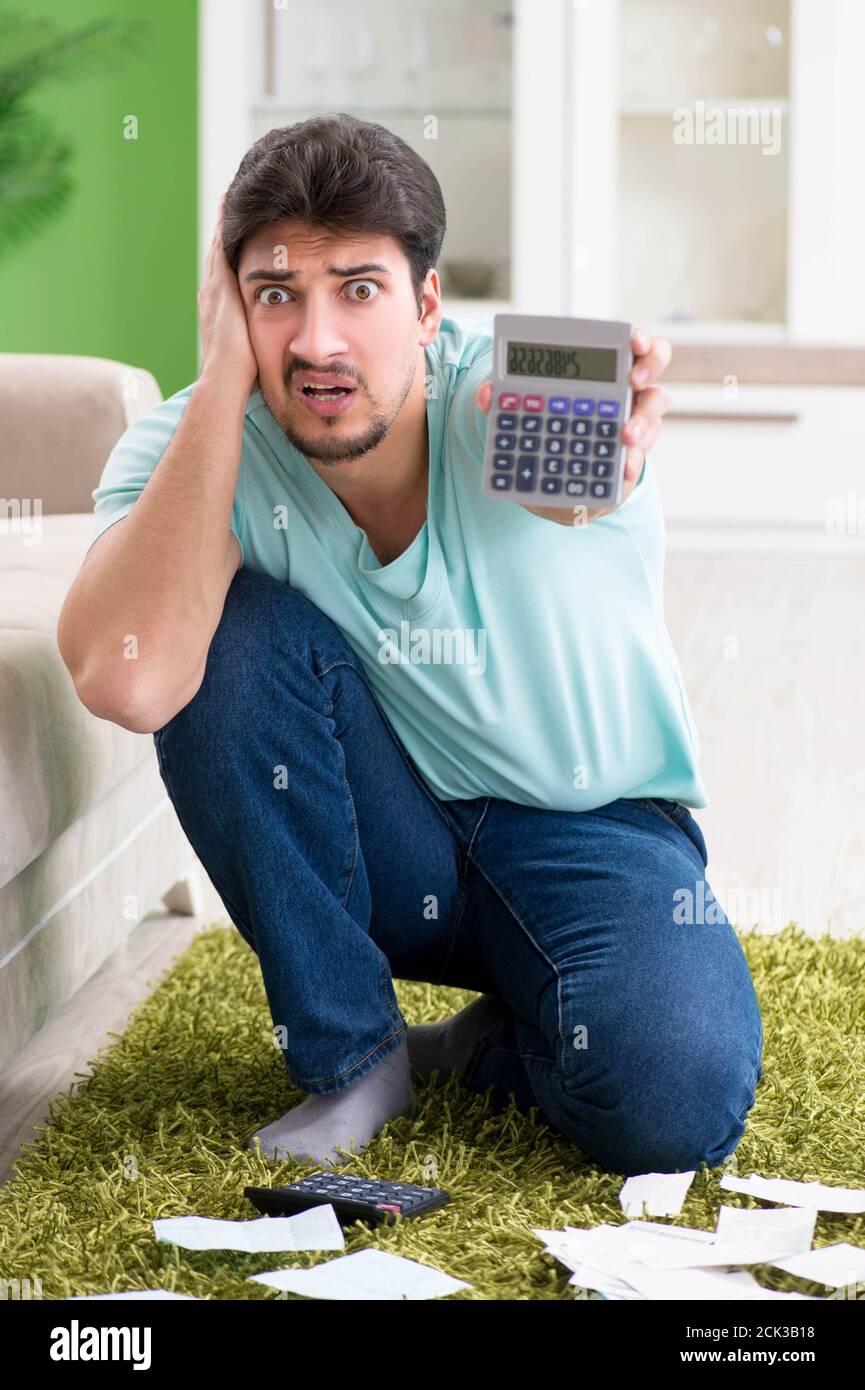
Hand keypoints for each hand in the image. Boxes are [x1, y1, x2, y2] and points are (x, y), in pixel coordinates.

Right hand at [197, 193, 258, 391]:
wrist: (226, 378)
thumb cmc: (243, 379)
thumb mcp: (256, 356)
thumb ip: (264, 348)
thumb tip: (287, 357)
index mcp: (220, 313)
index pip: (226, 279)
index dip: (230, 260)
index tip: (238, 242)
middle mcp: (212, 296)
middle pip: (218, 256)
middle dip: (225, 233)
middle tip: (229, 205)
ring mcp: (214, 288)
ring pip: (219, 245)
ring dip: (225, 222)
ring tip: (230, 196)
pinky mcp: (221, 283)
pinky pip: (222, 243)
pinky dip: (225, 223)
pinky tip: (231, 201)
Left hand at [474, 327, 672, 524]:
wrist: (553, 481)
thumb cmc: (544, 430)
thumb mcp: (521, 412)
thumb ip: (504, 400)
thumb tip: (486, 394)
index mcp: (601, 368)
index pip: (631, 343)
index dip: (639, 339)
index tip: (634, 343)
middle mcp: (626, 388)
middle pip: (655, 364)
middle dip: (649, 368)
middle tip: (633, 382)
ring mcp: (634, 420)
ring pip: (653, 411)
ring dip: (642, 423)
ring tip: (626, 438)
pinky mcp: (632, 454)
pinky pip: (641, 451)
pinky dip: (632, 460)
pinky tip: (623, 469)